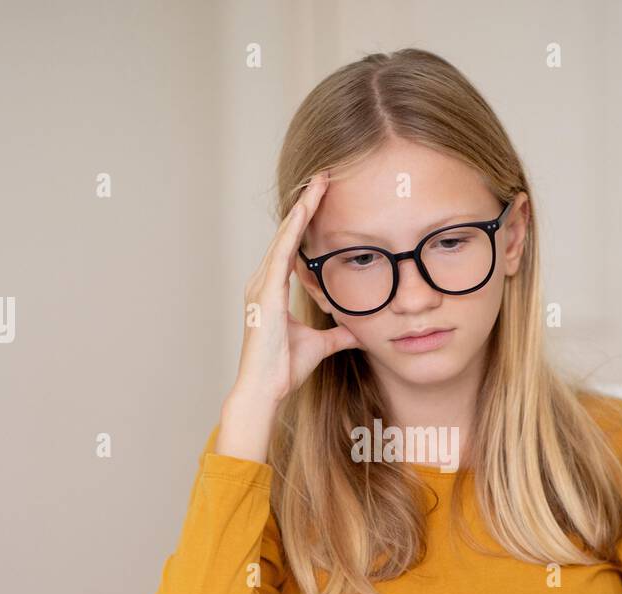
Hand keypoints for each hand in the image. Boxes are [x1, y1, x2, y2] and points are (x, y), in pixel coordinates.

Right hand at [234, 169, 361, 405]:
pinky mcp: (266, 293)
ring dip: (301, 208)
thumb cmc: (284, 369)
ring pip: (284, 236)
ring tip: (318, 182)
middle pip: (286, 233)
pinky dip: (293, 229)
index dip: (305, 221)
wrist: (266, 388)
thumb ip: (339, 335)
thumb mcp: (321, 346)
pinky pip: (281, 252)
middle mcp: (262, 282)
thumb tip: (359, 332)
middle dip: (304, 204)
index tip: (321, 198)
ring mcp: (261, 285)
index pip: (291, 247)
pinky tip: (304, 209)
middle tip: (322, 176)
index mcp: (271, 291)